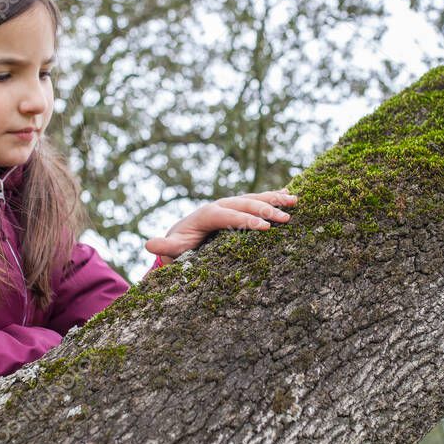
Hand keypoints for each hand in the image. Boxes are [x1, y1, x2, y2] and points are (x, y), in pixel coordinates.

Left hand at [146, 188, 297, 264]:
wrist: (183, 237)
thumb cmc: (180, 246)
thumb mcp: (173, 249)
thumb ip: (166, 246)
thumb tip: (149, 243)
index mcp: (206, 215)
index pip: (228, 216)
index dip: (246, 221)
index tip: (264, 228)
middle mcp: (220, 205)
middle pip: (244, 204)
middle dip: (265, 210)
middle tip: (286, 219)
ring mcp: (230, 204)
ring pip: (254, 198)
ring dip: (274, 199)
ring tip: (294, 201)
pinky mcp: (238, 207)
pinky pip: (257, 200)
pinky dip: (272, 196)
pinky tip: (289, 195)